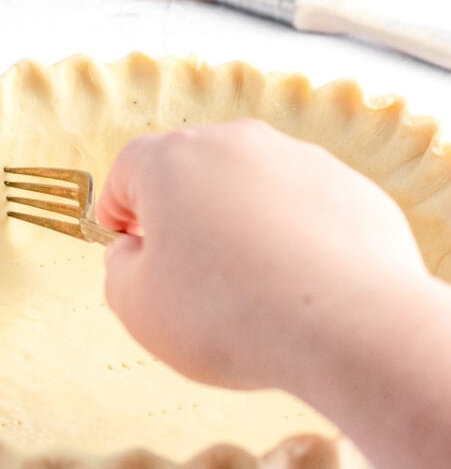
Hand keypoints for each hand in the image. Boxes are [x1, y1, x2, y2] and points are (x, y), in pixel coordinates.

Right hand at [98, 120, 450, 468]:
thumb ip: (119, 270)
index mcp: (171, 161)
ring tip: (249, 283)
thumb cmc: (229, 315)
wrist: (349, 326)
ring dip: (240, 221)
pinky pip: (304, 205)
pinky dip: (293, 233)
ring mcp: (297, 158)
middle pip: (192, 170)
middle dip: (182, 213)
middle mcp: (234, 143)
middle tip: (187, 271)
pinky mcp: (348, 185)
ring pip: (250, 185)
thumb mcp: (138, 308)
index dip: (119, 208)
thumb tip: (134, 252)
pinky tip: (296, 282)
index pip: (128, 170)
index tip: (127, 241)